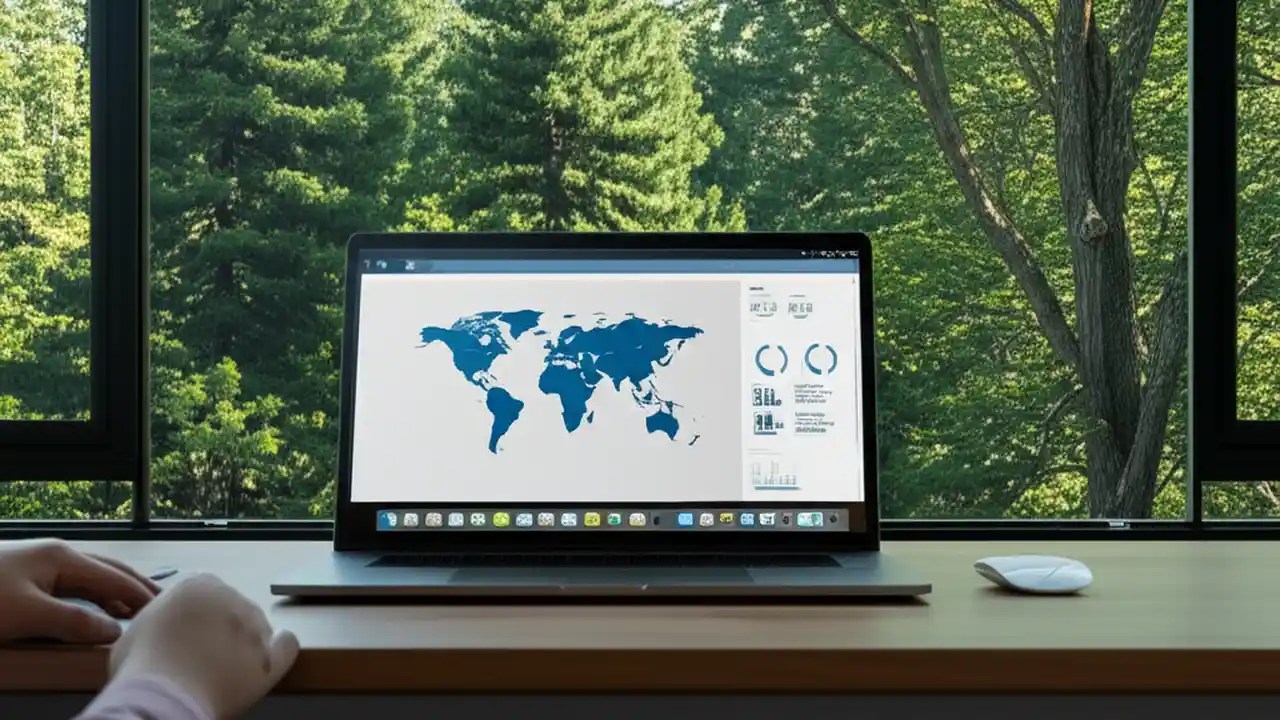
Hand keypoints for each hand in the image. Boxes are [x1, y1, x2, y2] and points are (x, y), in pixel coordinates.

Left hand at [0, 539, 158, 643]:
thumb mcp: (28, 614)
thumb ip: (74, 622)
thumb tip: (115, 631)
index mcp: (62, 557)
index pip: (115, 577)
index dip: (141, 594)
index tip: (167, 610)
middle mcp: (56, 556)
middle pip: (108, 571)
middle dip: (136, 587)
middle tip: (164, 604)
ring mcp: (41, 566)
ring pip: (90, 580)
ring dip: (115, 595)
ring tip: (137, 610)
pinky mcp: (26, 579)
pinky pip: (73, 588)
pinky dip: (94, 599)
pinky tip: (99, 609)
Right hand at [108, 573, 298, 719]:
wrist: (165, 696)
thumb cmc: (141, 666)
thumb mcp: (139, 627)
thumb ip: (161, 616)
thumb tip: (166, 626)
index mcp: (197, 585)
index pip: (204, 591)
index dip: (196, 614)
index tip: (186, 633)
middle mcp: (232, 598)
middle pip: (233, 608)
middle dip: (221, 628)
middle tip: (202, 655)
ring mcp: (256, 626)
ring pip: (258, 627)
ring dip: (246, 643)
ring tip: (225, 668)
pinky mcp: (271, 656)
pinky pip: (287, 645)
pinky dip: (282, 648)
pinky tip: (271, 657)